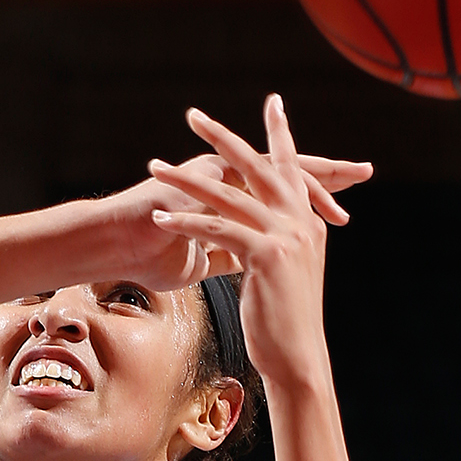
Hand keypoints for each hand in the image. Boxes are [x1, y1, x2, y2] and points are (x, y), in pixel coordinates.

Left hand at [146, 98, 366, 388]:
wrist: (297, 357)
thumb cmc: (283, 322)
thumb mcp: (280, 274)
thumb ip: (269, 245)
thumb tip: (251, 234)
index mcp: (306, 221)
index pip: (291, 168)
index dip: (279, 136)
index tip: (273, 104)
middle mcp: (301, 221)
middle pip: (259, 166)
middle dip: (223, 138)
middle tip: (194, 114)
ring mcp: (287, 235)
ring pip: (230, 195)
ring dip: (185, 180)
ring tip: (154, 166)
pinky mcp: (268, 254)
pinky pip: (221, 229)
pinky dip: (188, 223)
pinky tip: (160, 219)